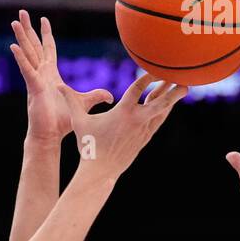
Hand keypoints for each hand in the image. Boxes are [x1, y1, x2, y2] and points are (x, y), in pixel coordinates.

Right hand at [11, 9, 111, 143]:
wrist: (50, 136)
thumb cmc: (62, 122)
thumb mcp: (83, 104)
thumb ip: (95, 96)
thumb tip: (110, 96)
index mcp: (51, 75)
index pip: (48, 50)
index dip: (45, 35)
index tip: (43, 20)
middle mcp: (41, 74)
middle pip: (34, 46)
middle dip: (28, 29)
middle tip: (21, 12)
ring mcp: (35, 80)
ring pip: (27, 53)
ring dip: (21, 37)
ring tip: (14, 22)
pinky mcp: (33, 88)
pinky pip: (26, 70)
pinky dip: (20, 59)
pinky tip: (13, 46)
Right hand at [66, 73, 187, 179]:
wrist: (99, 172)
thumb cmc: (88, 146)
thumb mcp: (79, 122)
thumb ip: (72, 101)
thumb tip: (57, 86)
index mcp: (122, 113)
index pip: (138, 89)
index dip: (148, 77)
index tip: (156, 69)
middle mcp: (136, 121)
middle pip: (158, 102)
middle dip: (171, 90)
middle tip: (183, 79)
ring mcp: (142, 131)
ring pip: (161, 112)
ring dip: (171, 100)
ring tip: (181, 88)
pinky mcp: (144, 140)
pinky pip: (157, 123)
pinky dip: (163, 113)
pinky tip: (168, 107)